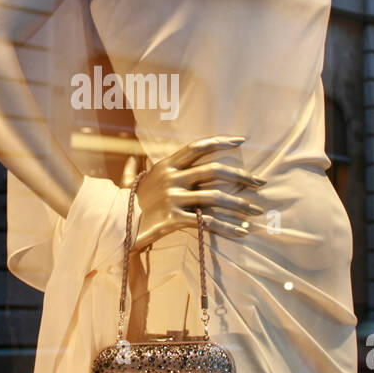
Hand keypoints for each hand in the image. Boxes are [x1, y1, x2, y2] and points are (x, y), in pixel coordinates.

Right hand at [132, 136, 265, 250]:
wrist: (113, 225)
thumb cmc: (126, 204)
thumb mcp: (132, 182)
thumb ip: (134, 168)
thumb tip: (132, 158)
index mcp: (166, 165)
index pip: (198, 147)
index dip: (220, 142)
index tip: (241, 140)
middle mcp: (171, 178)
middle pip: (214, 171)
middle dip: (242, 177)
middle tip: (260, 183)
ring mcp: (172, 198)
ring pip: (215, 198)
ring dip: (240, 205)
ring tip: (256, 211)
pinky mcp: (173, 219)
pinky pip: (206, 222)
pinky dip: (227, 227)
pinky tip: (241, 231)